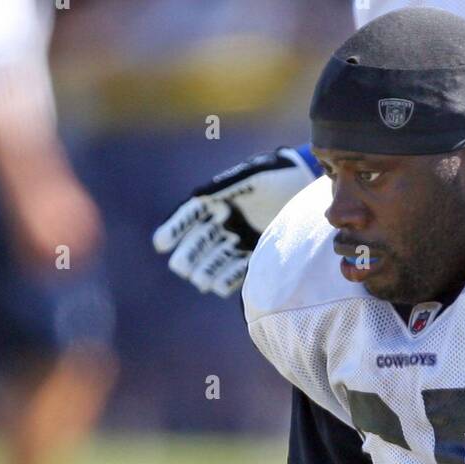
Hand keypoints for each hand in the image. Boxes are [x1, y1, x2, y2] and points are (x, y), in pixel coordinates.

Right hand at [152, 146, 318, 296]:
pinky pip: (236, 271)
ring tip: (200, 280)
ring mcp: (238, 240)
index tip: (161, 244)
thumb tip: (199, 197)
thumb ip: (228, 186)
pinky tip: (220, 286)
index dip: (173, 230)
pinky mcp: (255, 254)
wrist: (303, 187)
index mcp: (216, 200)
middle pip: (198, 244)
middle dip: (189, 256)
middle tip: (182, 267)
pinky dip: (228, 278)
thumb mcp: (252, 177)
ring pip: (214, 261)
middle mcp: (223, 222)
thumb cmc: (276, 175)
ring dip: (207, 271)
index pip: (188, 217)